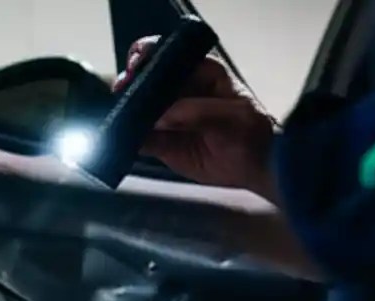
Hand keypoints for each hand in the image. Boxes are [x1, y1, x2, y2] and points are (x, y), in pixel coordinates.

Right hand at [115, 36, 279, 201]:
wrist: (256, 168)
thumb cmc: (251, 133)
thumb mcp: (231, 117)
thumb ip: (196, 112)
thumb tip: (158, 118)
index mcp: (200, 73)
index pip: (168, 57)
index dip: (148, 57)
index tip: (135, 66)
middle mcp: (180, 91)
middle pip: (146, 81)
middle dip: (130, 84)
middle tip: (121, 91)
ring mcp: (168, 118)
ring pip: (138, 109)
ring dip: (124, 112)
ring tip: (118, 116)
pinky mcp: (161, 143)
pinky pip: (138, 138)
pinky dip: (127, 139)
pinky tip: (120, 138)